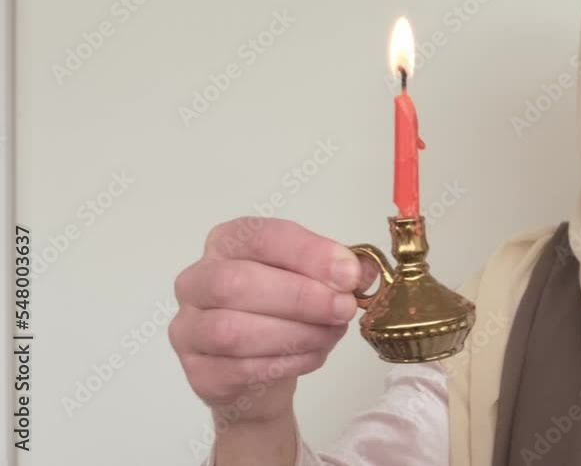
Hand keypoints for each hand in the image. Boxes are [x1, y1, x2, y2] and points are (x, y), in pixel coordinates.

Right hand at [169, 217, 374, 422]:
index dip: (307, 254)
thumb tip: (361, 271)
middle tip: (344, 308)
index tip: (348, 274)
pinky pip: (239, 369)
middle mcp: (197, 280)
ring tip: (330, 334)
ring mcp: (189, 328)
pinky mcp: (198, 371)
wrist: (259, 373)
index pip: (261, 237)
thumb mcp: (313, 280)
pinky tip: (312, 356)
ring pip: (233, 332)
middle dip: (300, 297)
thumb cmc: (284, 312)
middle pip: (236, 283)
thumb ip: (336, 271)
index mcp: (227, 243)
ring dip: (294, 334)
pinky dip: (285, 363)